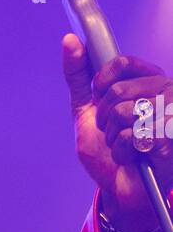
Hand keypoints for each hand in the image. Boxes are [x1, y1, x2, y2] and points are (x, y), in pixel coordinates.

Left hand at [63, 33, 172, 231]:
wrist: (120, 189)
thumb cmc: (108, 150)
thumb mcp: (87, 110)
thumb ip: (79, 77)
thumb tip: (69, 41)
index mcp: (150, 80)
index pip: (122, 62)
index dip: (101, 81)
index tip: (97, 98)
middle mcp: (166, 93)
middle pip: (118, 91)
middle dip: (104, 117)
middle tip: (113, 131)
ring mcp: (171, 116)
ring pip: (123, 113)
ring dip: (113, 137)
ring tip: (124, 146)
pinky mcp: (170, 139)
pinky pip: (131, 136)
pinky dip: (122, 151)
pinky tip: (132, 157)